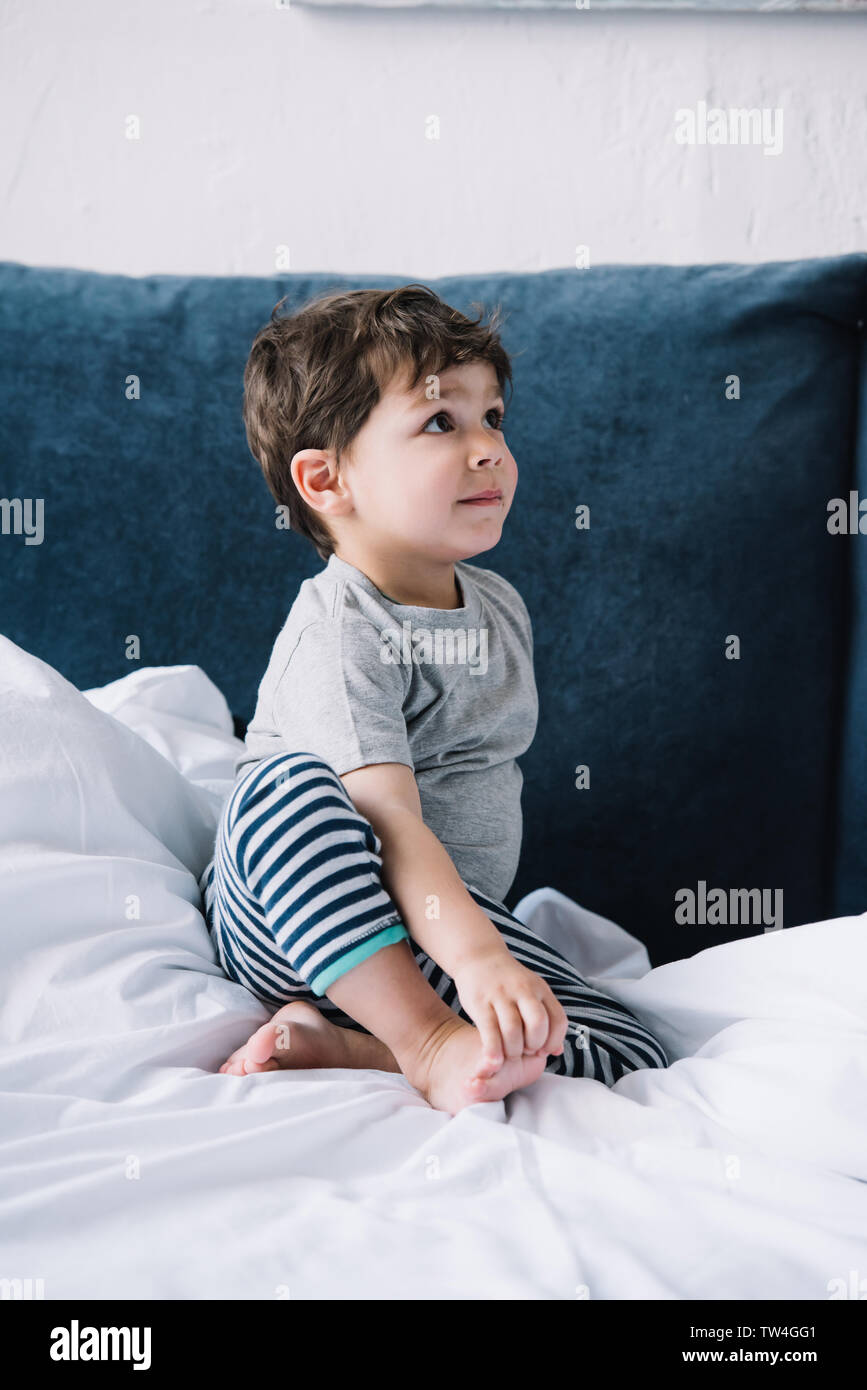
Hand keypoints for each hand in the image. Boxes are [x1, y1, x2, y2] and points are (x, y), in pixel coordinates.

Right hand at [452, 948, 568, 1068]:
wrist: (479, 957)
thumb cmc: (508, 983)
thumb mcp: (533, 993)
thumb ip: (547, 1019)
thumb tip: (557, 1051)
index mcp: (540, 989)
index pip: (558, 1019)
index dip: (554, 1041)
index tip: (543, 1050)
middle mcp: (523, 990)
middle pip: (538, 1023)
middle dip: (534, 1045)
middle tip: (525, 1051)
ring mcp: (501, 995)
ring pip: (513, 1029)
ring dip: (513, 1050)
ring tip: (509, 1054)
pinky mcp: (481, 1003)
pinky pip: (489, 1030)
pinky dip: (493, 1050)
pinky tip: (493, 1061)